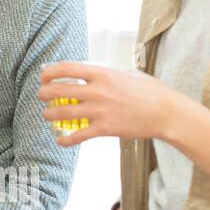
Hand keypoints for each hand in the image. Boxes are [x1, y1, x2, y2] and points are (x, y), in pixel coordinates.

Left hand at [37, 61, 190, 146]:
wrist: (168, 113)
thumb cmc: (150, 91)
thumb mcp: (128, 73)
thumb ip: (107, 73)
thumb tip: (91, 72)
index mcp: (102, 73)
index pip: (66, 68)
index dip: (49, 72)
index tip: (43, 76)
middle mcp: (98, 91)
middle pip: (59, 90)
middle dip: (45, 93)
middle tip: (42, 96)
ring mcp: (100, 110)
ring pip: (64, 113)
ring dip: (50, 114)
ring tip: (47, 115)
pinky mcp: (105, 128)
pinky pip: (78, 135)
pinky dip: (66, 140)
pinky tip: (60, 141)